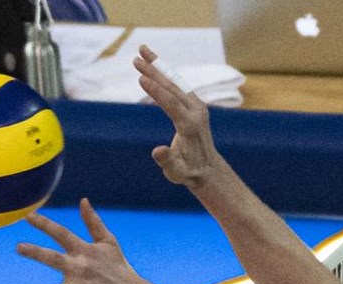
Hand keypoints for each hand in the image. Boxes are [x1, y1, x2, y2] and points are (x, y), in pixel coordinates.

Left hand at [8, 201, 162, 283]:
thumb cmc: (119, 269)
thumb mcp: (109, 243)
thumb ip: (93, 222)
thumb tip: (83, 200)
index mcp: (85, 251)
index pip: (62, 234)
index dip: (45, 224)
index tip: (28, 216)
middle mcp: (80, 268)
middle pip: (54, 259)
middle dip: (36, 252)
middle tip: (19, 247)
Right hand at [134, 47, 228, 189]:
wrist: (207, 169)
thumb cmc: (188, 172)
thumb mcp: (176, 173)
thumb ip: (167, 161)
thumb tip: (157, 151)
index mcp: (190, 125)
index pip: (171, 103)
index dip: (156, 90)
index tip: (141, 77)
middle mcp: (196, 111)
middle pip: (172, 87)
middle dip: (154, 71)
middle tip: (136, 58)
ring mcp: (196, 105)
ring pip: (174, 82)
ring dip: (158, 66)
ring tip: (142, 52)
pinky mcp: (193, 103)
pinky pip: (177, 84)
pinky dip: (164, 73)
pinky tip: (153, 63)